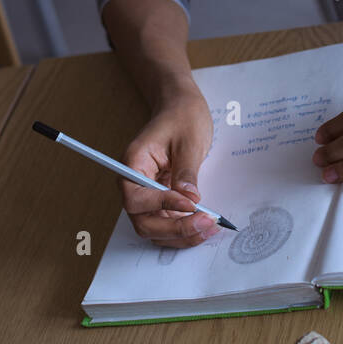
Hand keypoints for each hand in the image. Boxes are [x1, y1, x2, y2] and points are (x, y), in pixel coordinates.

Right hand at [120, 87, 219, 246]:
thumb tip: (189, 198)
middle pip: (143, 221)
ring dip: (181, 235)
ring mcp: (146, 195)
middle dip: (174, 228)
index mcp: (132, 163)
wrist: (182, 108)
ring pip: (155, 229)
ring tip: (210, 227)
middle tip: (206, 222)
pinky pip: (167, 223)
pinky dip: (184, 230)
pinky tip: (205, 225)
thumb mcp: (189, 140)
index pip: (136, 197)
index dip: (161, 205)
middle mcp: (134, 183)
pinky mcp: (160, 201)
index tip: (191, 204)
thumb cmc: (182, 117)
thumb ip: (186, 171)